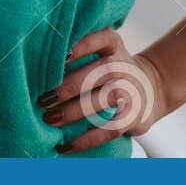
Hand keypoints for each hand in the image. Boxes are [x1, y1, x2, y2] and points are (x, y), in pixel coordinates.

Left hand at [36, 26, 169, 153]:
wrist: (151, 87)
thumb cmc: (111, 67)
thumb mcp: (103, 49)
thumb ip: (78, 48)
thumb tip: (34, 61)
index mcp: (112, 43)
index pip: (96, 38)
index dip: (77, 46)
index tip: (57, 56)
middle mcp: (122, 64)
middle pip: (93, 74)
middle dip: (64, 88)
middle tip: (42, 99)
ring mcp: (129, 91)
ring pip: (100, 101)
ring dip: (71, 112)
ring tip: (49, 119)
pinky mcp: (133, 116)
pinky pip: (108, 130)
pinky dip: (85, 140)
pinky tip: (65, 146)